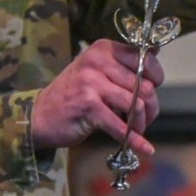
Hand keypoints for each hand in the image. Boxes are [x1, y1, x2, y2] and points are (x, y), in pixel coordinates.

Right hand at [30, 40, 164, 154]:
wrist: (40, 115)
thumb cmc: (73, 93)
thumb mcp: (96, 70)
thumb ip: (123, 63)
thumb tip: (156, 49)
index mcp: (103, 49)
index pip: (143, 58)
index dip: (156, 76)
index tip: (153, 89)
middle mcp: (97, 61)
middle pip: (143, 84)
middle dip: (150, 105)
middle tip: (147, 117)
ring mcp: (92, 83)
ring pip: (135, 103)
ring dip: (141, 122)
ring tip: (137, 129)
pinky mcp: (88, 106)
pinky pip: (121, 125)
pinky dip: (134, 139)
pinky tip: (144, 147)